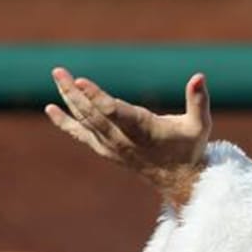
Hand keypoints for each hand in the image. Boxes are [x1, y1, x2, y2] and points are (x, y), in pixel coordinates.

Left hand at [44, 68, 211, 204]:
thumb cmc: (189, 148)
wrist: (178, 180)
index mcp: (143, 130)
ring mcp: (111, 145)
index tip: (80, 81)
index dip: (96, 97)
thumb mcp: (200, 124)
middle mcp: (122, 139)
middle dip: (74, 92)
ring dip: (69, 98)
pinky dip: (65, 122)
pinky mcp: (105, 149)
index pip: (114, 112)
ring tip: (58, 75)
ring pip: (84, 120)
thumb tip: (200, 76)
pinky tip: (51, 108)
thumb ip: (199, 100)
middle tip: (58, 71)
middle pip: (92, 113)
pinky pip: (81, 134)